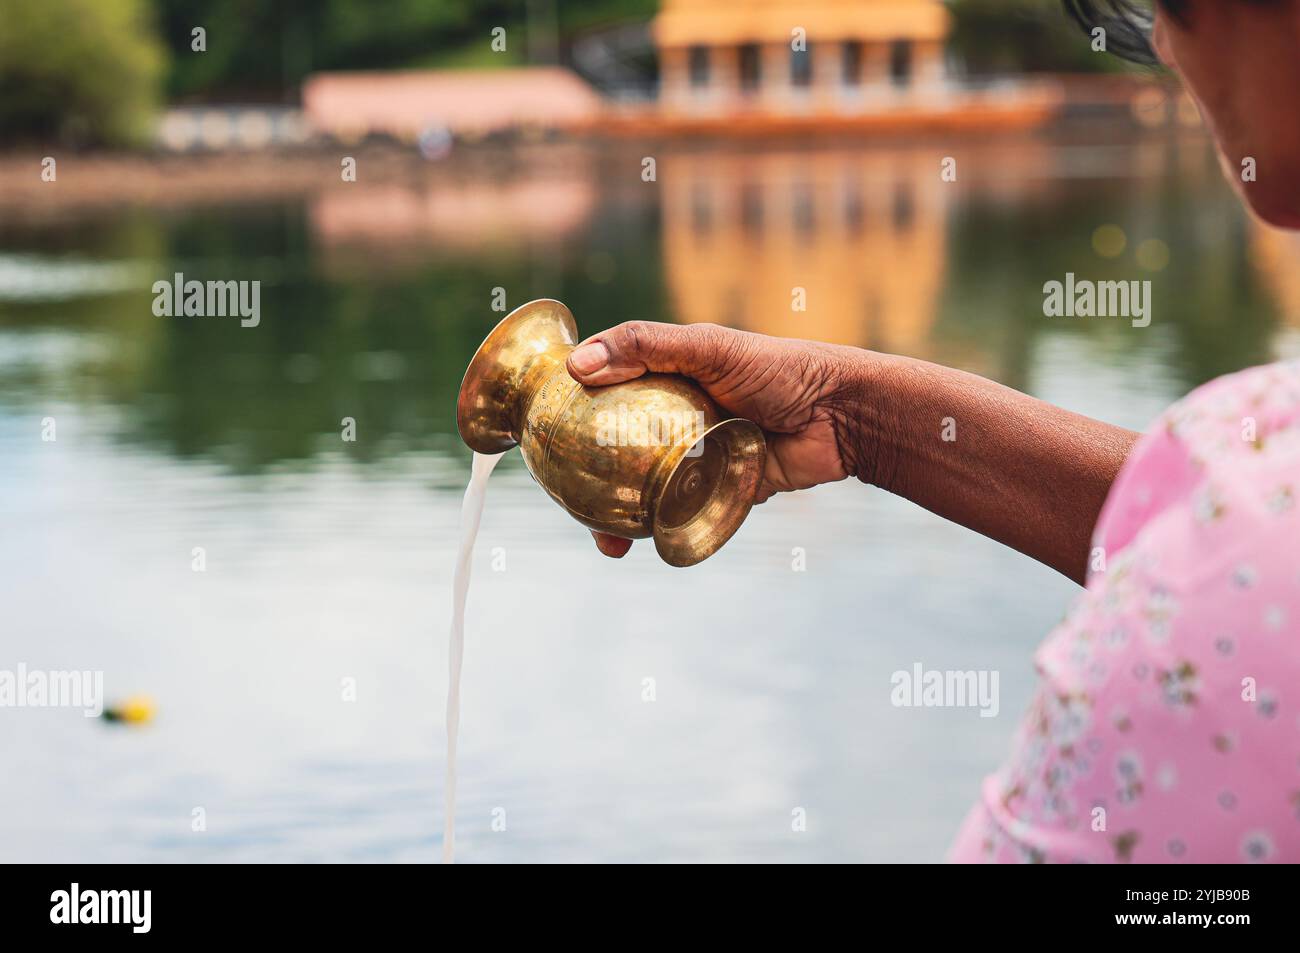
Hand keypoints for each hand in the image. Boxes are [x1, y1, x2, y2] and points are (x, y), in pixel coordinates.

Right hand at [564, 321, 871, 557]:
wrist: (842, 418)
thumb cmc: (780, 368)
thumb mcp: (709, 346)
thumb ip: (646, 347)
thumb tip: (579, 368)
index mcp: (663, 376)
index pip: (602, 388)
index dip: (568, 406)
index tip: (539, 430)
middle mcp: (671, 416)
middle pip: (612, 446)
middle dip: (584, 474)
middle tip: (563, 496)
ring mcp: (691, 455)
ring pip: (640, 487)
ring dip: (615, 515)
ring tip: (602, 538)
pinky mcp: (715, 490)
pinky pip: (678, 513)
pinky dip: (656, 530)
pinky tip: (637, 545)